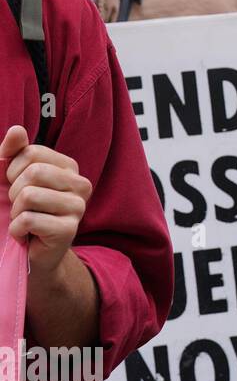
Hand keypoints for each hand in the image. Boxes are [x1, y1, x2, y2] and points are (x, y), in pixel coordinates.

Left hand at [2, 125, 92, 275]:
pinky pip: (28, 220)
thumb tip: (17, 130)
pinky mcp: (69, 230)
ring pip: (29, 196)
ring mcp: (78, 207)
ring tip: (25, 220)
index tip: (17, 185)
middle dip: (14, 192)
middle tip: (21, 206)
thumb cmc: (21, 210)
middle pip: (34, 172)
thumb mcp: (11, 177)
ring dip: (15, 212)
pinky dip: (17, 229)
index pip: (33, 152)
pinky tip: (27, 234)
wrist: (30, 251)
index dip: (12, 169)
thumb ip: (12, 152)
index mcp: (68, 167)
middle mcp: (80, 184)